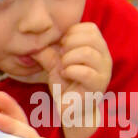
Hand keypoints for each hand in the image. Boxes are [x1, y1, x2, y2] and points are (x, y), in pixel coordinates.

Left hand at [33, 23, 111, 137]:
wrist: (72, 109)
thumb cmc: (65, 85)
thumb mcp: (54, 64)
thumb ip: (47, 52)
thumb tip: (33, 42)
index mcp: (97, 47)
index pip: (89, 28)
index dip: (71, 34)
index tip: (61, 48)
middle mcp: (104, 56)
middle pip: (89, 36)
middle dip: (69, 45)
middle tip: (62, 58)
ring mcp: (104, 70)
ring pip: (87, 52)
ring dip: (68, 59)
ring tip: (63, 68)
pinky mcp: (99, 85)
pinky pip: (86, 72)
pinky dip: (70, 71)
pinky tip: (65, 75)